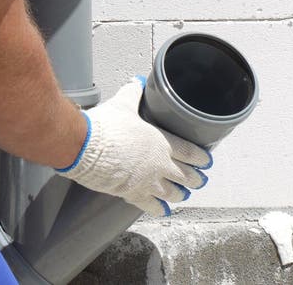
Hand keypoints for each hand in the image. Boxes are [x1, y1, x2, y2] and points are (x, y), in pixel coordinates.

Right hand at [56, 78, 211, 216]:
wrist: (86, 147)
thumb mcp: (123, 103)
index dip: (200, 157)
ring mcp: (148, 182)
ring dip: (180, 194)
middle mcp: (159, 165)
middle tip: (200, 180)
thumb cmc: (107, 125)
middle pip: (185, 175)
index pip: (189, 151)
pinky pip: (151, 205)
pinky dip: (159, 208)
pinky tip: (163, 209)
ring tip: (183, 194)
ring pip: (172, 193)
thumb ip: (134, 92)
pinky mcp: (133, 194)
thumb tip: (139, 81)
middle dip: (194, 179)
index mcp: (161, 142)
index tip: (206, 161)